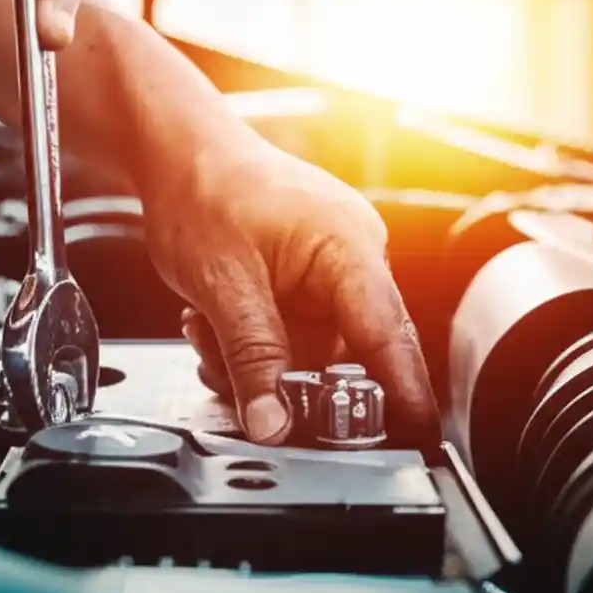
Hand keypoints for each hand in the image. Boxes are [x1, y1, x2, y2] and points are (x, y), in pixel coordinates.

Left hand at [142, 136, 439, 448]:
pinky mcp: (307, 276)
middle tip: (239, 384)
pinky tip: (213, 325)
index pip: (387, 337)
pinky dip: (252, 342)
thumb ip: (252, 359)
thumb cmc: (203, 189)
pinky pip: (292, 333)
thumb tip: (273, 422)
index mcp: (349, 246)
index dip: (402, 396)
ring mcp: (330, 268)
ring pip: (310, 351)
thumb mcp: (223, 285)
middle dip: (289, 377)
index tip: (414, 442)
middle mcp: (352, 256)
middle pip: (347, 352)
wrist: (177, 150)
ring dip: (256, 359)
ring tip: (206, 330)